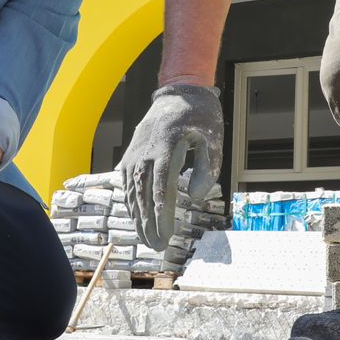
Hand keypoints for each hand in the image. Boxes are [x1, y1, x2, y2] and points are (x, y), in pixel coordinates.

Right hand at [120, 84, 223, 249]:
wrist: (179, 92)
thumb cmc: (200, 116)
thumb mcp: (212, 137)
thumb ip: (208, 167)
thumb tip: (195, 197)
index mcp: (165, 145)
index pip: (161, 183)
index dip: (162, 210)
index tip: (166, 232)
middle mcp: (145, 150)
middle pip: (144, 192)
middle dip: (149, 222)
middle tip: (156, 246)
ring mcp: (135, 152)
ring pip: (132, 190)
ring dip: (138, 217)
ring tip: (147, 240)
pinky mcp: (131, 153)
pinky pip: (127, 183)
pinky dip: (131, 202)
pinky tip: (137, 218)